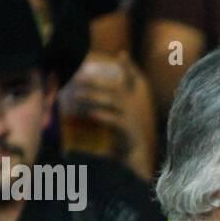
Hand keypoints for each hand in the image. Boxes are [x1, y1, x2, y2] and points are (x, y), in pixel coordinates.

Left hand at [67, 52, 156, 174]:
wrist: (142, 164)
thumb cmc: (130, 145)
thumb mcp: (122, 125)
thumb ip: (110, 113)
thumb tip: (88, 103)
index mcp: (139, 103)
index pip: (137, 81)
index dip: (130, 68)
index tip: (121, 55)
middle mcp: (139, 108)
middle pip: (116, 88)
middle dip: (97, 81)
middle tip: (78, 76)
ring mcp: (135, 119)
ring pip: (113, 101)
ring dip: (94, 96)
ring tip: (77, 93)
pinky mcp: (131, 132)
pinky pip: (115, 120)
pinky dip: (102, 115)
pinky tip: (91, 114)